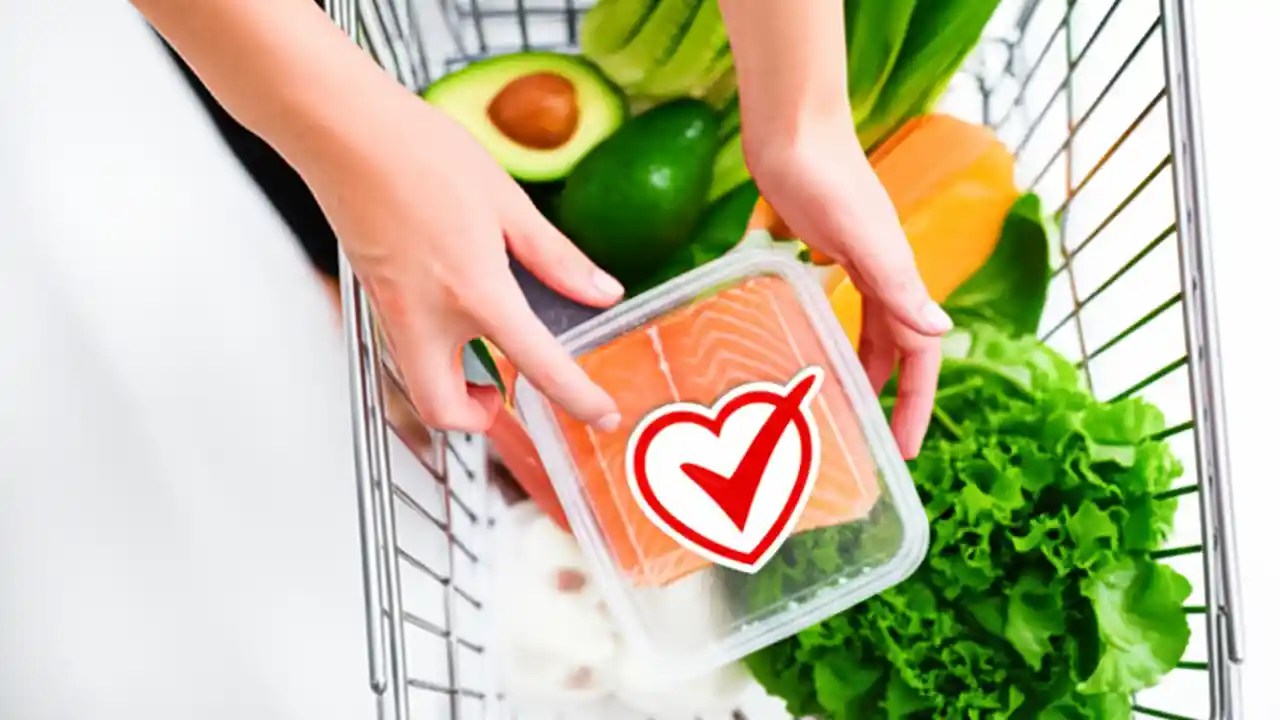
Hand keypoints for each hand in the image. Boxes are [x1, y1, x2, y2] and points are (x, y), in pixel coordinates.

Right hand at [300, 93, 623, 432]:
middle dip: (480, 419)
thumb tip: (601, 291)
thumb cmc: (418, 155)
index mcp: (475, 291)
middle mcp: (428, 317)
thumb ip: (557, 258)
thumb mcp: (508, 203)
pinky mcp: (376, 301)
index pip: (538, 366)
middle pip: (446, 411)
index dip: (579, 399)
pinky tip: (455, 313)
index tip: (601, 415)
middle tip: (506, 390)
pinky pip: (406, 351)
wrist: (345, 131)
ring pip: (420, 386)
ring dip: (454, 388)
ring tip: (483, 348)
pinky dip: (433, 355)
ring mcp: (394, 313)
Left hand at [743, 109, 950, 458]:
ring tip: (838, 402)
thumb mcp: (864, 239)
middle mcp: (877, 274)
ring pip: (861, 325)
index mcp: (894, 278)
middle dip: (888, 394)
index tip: (904, 449)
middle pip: (892, 346)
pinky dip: (824, 327)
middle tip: (870, 439)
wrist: (789, 129)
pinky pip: (829, 301)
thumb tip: (942, 332)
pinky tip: (799, 344)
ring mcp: (846, 261)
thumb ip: (899, 285)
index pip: (918, 354)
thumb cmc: (825, 180)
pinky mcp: (813, 248)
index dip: (915, 402)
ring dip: (857, 364)